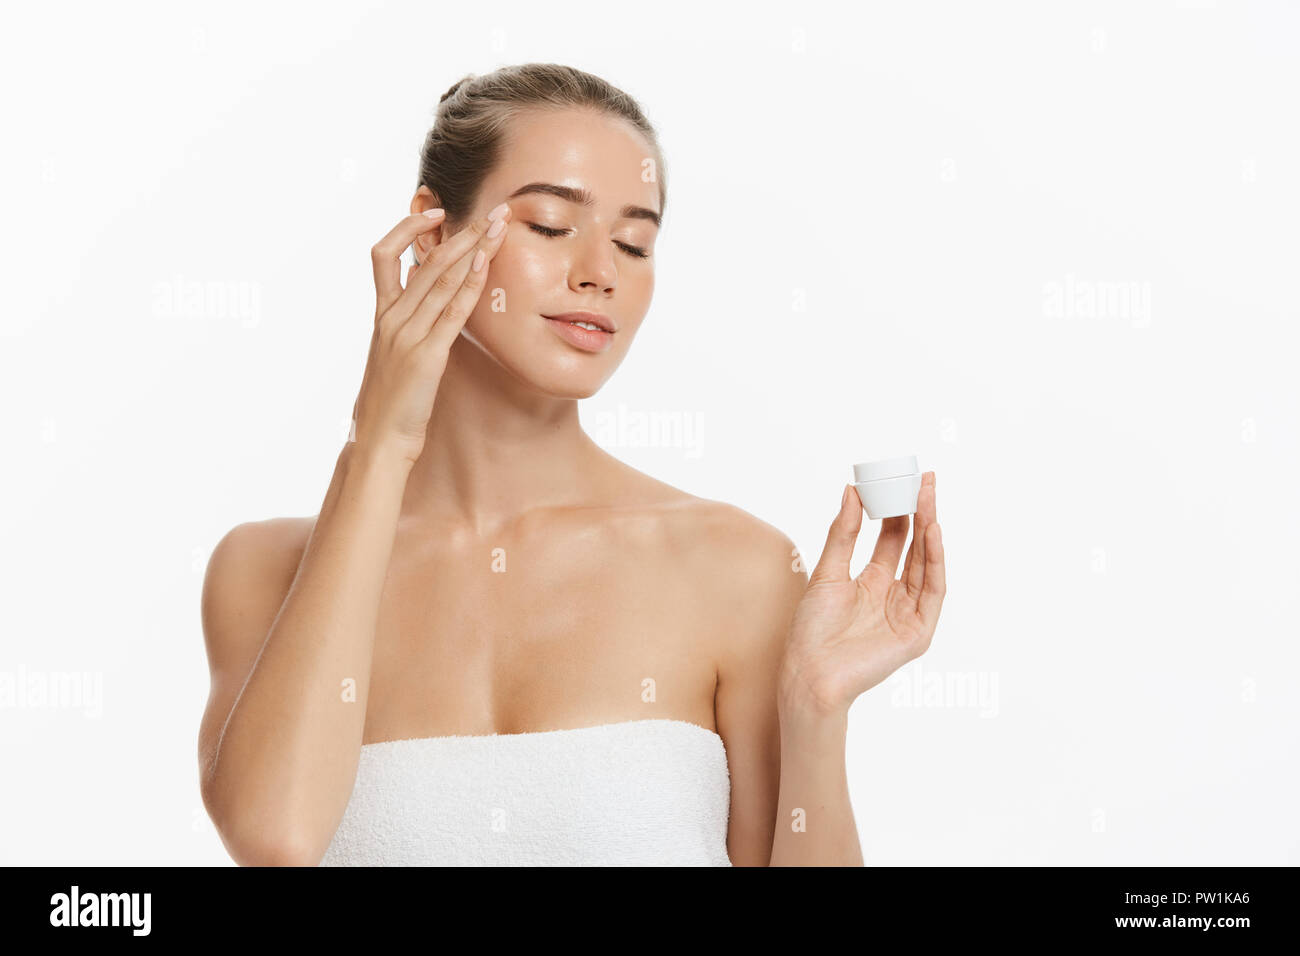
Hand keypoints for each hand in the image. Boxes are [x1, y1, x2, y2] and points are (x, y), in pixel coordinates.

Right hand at [350, 202, 512, 465]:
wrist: (380, 440)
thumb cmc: (392, 403)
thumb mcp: (394, 356)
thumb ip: (405, 325)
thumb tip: (423, 298)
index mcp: (382, 316)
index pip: (384, 255)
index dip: (408, 229)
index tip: (436, 214)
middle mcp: (392, 318)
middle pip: (427, 261)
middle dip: (462, 231)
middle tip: (491, 210)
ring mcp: (407, 334)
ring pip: (441, 278)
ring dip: (473, 247)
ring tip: (498, 225)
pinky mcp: (426, 355)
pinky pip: (452, 310)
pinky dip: (470, 283)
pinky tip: (486, 264)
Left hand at [780, 472, 946, 716]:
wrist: (809, 672)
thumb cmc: (811, 630)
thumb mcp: (827, 571)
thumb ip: (842, 533)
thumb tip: (851, 491)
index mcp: (872, 582)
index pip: (894, 538)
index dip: (900, 510)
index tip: (903, 481)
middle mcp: (894, 595)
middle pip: (914, 547)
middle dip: (921, 513)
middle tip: (925, 480)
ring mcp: (908, 613)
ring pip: (927, 564)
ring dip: (930, 530)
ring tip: (928, 497)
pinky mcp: (918, 632)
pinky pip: (933, 591)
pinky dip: (936, 561)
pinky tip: (931, 533)